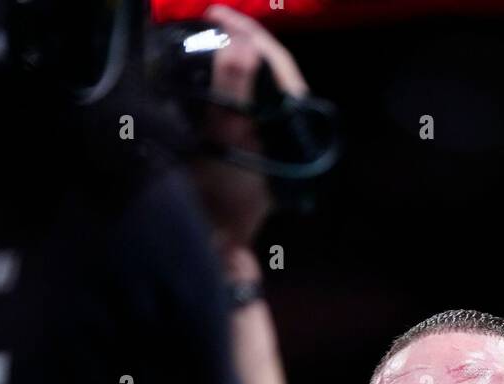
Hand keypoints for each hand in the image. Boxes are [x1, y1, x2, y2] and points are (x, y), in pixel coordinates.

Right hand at [192, 5, 308, 252]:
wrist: (220, 241)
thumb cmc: (221, 193)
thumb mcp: (223, 138)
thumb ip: (234, 89)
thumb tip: (245, 45)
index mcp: (293, 121)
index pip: (276, 61)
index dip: (246, 32)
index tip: (214, 13)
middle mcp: (293, 126)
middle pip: (271, 69)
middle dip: (242, 40)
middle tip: (210, 20)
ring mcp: (280, 137)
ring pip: (264, 84)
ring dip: (239, 58)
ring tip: (211, 37)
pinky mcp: (266, 146)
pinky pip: (254, 101)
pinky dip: (236, 81)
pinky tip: (216, 71)